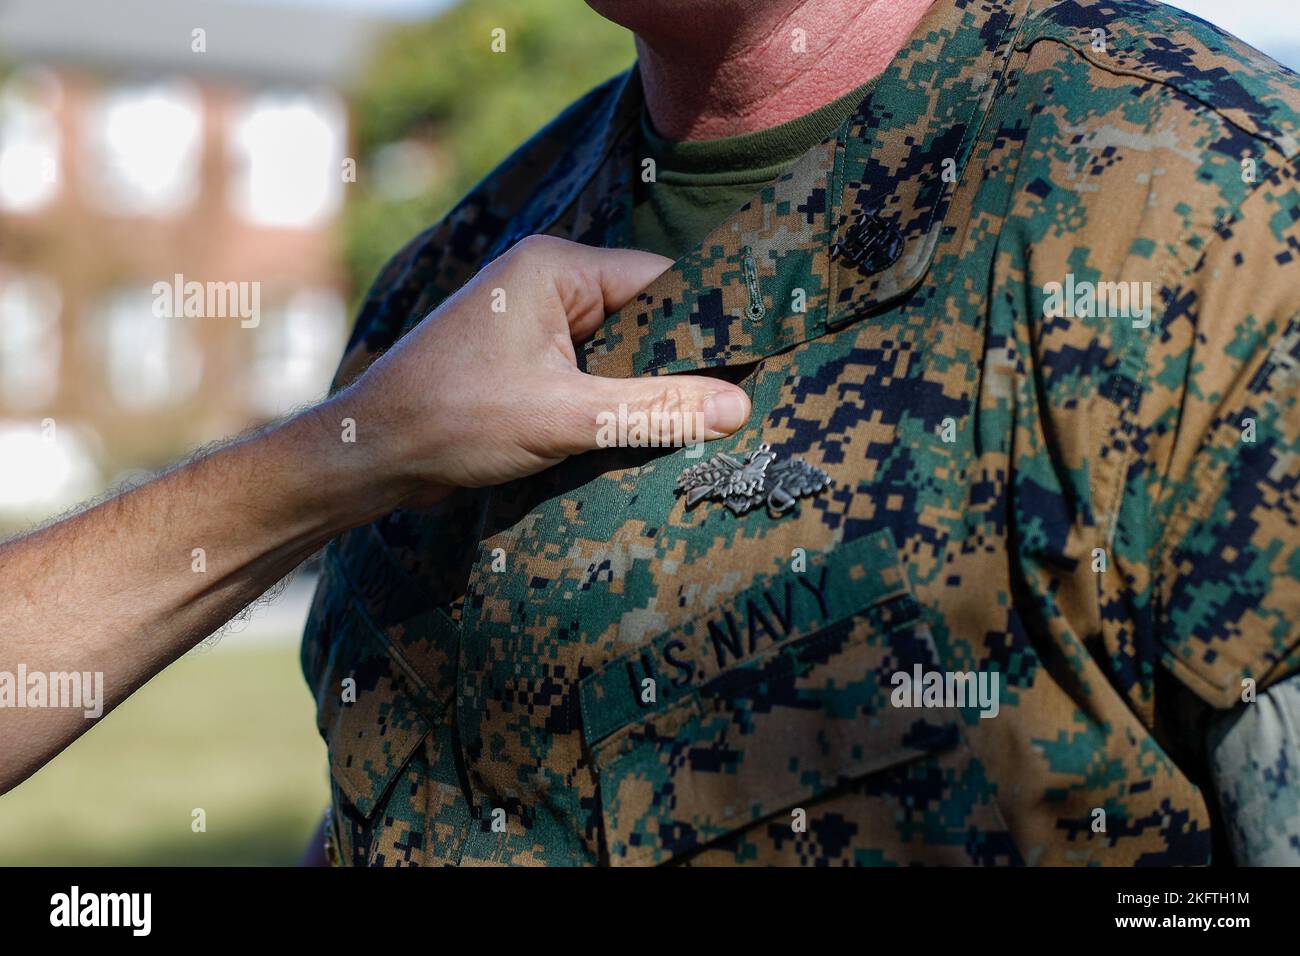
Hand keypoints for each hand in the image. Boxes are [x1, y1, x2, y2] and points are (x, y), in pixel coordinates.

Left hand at [333, 235, 751, 506]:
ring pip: (617, 348)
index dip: (708, 321)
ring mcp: (531, 320)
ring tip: (700, 419)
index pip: (658, 281)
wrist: (369, 455)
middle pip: (641, 314)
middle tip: (734, 400)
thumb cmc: (454, 419)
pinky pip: (589, 370)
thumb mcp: (567, 415)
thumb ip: (654, 408)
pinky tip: (644, 429)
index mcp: (555, 267)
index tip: (755, 359)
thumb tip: (738, 406)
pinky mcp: (522, 359)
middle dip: (678, 360)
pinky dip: (613, 398)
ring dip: (645, 385)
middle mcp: (545, 281)